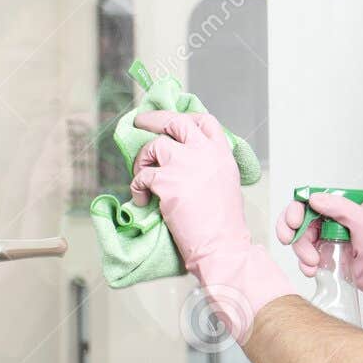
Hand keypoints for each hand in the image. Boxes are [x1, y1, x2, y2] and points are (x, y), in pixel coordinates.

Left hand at [129, 108, 249, 268]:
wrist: (221, 244)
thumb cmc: (225, 224)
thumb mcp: (225, 183)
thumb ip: (209, 165)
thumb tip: (186, 160)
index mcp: (221, 154)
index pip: (204, 121)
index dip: (185, 118)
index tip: (172, 121)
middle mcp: (203, 153)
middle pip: (174, 122)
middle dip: (153, 119)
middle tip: (140, 122)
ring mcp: (184, 164)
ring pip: (154, 145)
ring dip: (142, 159)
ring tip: (140, 175)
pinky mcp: (166, 181)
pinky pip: (142, 176)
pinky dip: (136, 188)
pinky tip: (141, 201)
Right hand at [276, 190, 362, 301]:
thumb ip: (341, 208)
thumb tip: (315, 199)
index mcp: (337, 209)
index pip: (307, 202)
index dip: (295, 210)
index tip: (295, 222)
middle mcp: (327, 223)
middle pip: (296, 221)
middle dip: (290, 231)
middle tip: (290, 240)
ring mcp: (323, 240)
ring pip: (298, 241)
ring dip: (300, 252)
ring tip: (314, 262)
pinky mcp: (321, 258)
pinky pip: (303, 259)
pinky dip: (303, 265)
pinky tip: (313, 270)